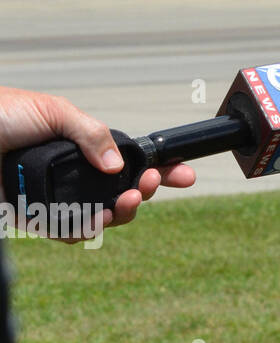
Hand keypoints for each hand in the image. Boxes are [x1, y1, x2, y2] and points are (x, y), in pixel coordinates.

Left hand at [0, 86, 195, 236]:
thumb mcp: (54, 112)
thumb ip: (92, 134)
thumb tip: (117, 165)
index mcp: (82, 147)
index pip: (129, 160)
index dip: (160, 169)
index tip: (184, 175)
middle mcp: (73, 174)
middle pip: (122, 192)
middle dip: (143, 191)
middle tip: (145, 187)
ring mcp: (55, 197)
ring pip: (100, 216)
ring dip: (119, 214)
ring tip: (121, 206)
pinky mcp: (33, 217)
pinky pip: (66, 231)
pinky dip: (83, 231)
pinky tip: (91, 223)